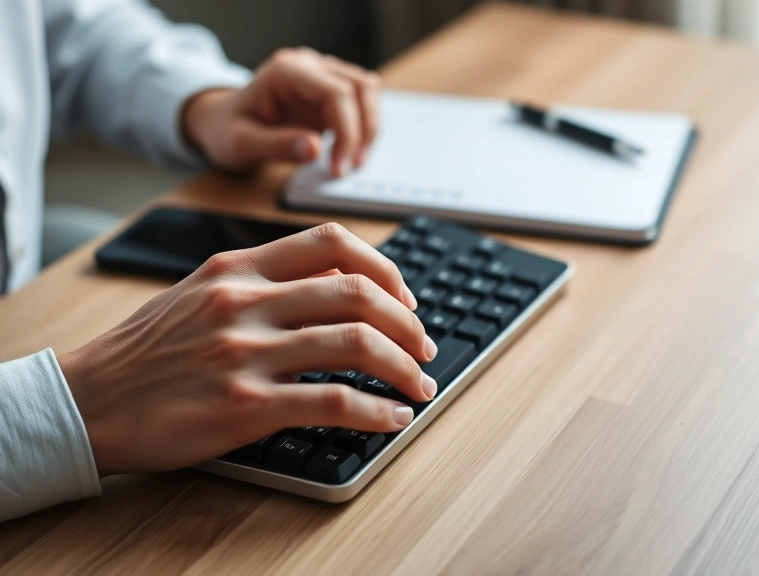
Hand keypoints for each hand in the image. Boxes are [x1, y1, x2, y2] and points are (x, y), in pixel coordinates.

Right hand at [57, 223, 436, 476]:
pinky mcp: (245, 405)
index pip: (332, 242)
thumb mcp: (200, 291)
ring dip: (405, 368)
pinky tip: (392, 418)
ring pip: (357, 345)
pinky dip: (377, 412)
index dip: (384, 267)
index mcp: (237, 267)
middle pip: (358, 294)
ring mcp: (245, 352)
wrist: (87, 400)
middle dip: (408, 323)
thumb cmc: (147, 351)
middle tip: (425, 346)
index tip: (405, 297)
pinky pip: (334, 402)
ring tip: (420, 385)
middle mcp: (245, 301)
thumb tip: (335, 281)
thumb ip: (263, 281)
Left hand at [182, 48, 381, 176]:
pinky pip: (362, 101)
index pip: (336, 92)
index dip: (347, 131)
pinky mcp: (331, 90)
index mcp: (286, 70)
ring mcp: (322, 74)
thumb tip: (315, 149)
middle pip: (359, 87)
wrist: (221, 123)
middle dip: (362, 132)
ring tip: (355, 161)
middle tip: (348, 168)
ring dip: (369, 127)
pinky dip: (365, 126)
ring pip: (367, 89)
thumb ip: (276, 146)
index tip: (339, 167)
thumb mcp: (241, 144)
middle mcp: (308, 65)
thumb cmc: (227, 131)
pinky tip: (350, 151)